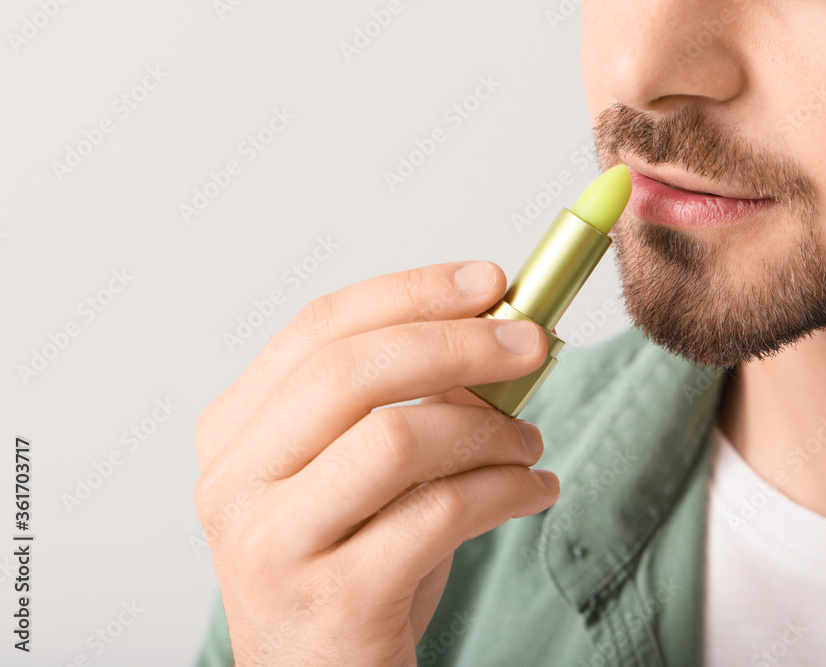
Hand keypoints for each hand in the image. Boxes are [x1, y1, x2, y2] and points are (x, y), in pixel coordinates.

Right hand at [194, 261, 559, 665]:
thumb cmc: (347, 564)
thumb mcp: (359, 475)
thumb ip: (405, 402)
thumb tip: (496, 333)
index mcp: (236, 432)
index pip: (320, 328)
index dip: (410, 292)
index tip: (488, 280)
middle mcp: (236, 481)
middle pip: (351, 372)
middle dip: (458, 344)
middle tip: (532, 343)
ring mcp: (274, 543)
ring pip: (397, 439)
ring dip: (489, 430)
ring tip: (530, 444)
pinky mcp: (333, 600)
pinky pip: (439, 514)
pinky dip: (506, 490)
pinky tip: (534, 490)